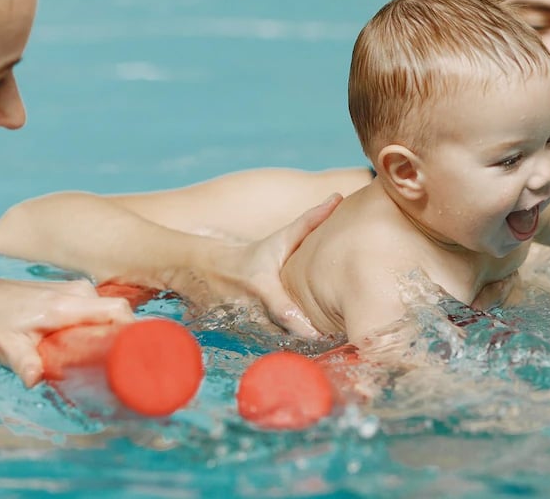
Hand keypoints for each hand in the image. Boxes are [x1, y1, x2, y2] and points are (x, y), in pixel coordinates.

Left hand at [0, 278, 134, 386]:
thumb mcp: (5, 346)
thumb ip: (23, 362)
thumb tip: (35, 381)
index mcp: (65, 305)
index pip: (116, 310)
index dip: (134, 330)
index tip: (139, 355)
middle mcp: (76, 292)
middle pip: (117, 314)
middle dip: (123, 340)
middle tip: (122, 369)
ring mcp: (76, 290)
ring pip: (107, 313)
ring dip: (109, 335)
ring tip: (106, 362)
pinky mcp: (73, 293)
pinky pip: (98, 309)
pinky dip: (100, 327)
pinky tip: (90, 348)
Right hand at [190, 194, 341, 337]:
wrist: (209, 272)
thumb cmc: (254, 254)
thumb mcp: (279, 238)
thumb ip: (310, 221)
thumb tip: (338, 197)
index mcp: (264, 286)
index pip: (285, 312)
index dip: (305, 327)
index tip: (326, 335)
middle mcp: (255, 310)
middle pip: (289, 335)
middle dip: (313, 342)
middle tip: (340, 342)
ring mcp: (249, 327)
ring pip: (282, 345)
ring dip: (304, 350)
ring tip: (332, 348)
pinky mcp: (247, 338)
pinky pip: (274, 349)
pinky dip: (291, 352)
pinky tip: (313, 352)